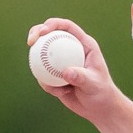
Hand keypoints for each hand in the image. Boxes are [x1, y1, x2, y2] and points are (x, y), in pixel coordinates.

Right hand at [26, 18, 132, 132]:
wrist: (99, 108)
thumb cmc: (101, 93)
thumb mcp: (93, 85)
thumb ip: (81, 77)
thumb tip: (66, 72)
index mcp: (83, 45)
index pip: (67, 27)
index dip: (52, 24)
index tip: (42, 32)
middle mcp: (72, 50)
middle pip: (51, 34)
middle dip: (37, 33)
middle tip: (30, 42)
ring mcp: (62, 62)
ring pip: (43, 55)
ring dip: (38, 64)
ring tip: (47, 81)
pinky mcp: (56, 74)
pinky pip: (44, 75)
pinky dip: (47, 84)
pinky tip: (60, 93)